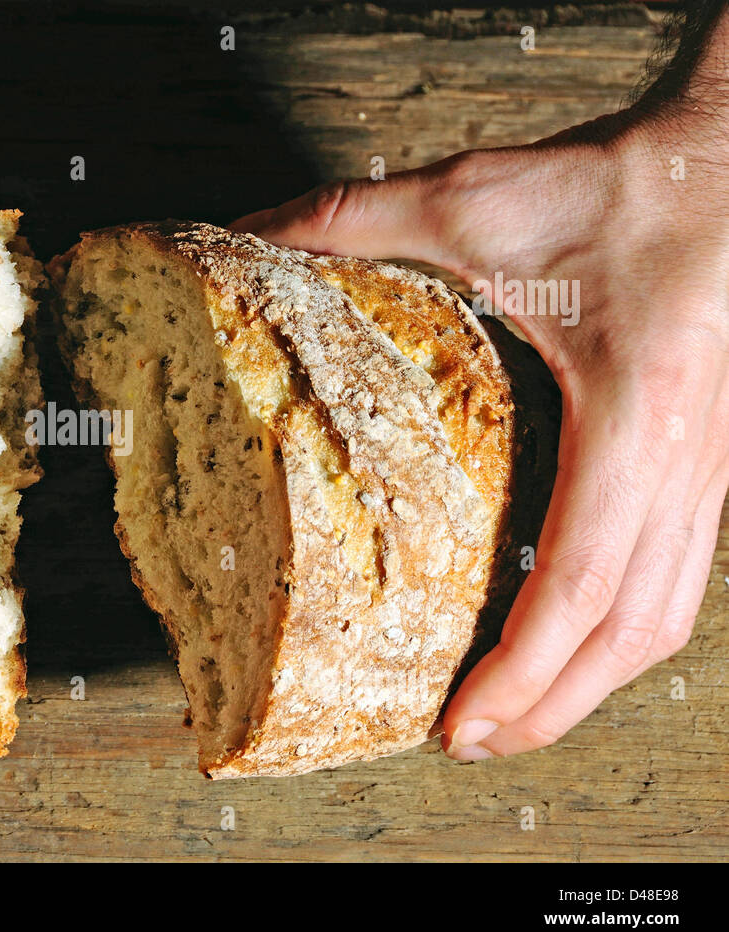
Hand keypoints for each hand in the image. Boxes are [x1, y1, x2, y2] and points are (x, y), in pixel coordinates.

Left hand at [232, 105, 728, 760]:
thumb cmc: (623, 183)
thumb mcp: (479, 198)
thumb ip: (358, 217)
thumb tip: (251, 234)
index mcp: (637, 415)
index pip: (583, 581)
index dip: (523, 671)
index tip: (462, 724)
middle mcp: (689, 462)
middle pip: (632, 631)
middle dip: (553, 707)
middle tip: (471, 746)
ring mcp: (711, 470)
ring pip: (668, 617)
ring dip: (593, 685)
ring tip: (516, 719)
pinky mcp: (707, 462)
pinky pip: (678, 577)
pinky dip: (624, 634)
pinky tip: (574, 644)